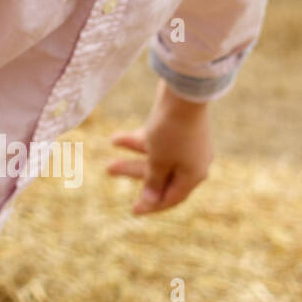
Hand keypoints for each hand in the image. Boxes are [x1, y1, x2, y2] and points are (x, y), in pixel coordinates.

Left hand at [107, 85, 212, 214]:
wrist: (185, 91)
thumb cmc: (172, 131)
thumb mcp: (159, 161)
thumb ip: (153, 181)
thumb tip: (150, 200)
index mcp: (193, 176)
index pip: (172, 198)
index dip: (152, 205)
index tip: (134, 210)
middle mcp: (192, 162)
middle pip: (160, 175)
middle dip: (133, 171)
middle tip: (109, 169)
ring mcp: (186, 145)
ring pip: (156, 156)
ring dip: (132, 152)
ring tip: (111, 144)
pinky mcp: (179, 128)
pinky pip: (157, 140)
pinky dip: (139, 139)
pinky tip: (118, 136)